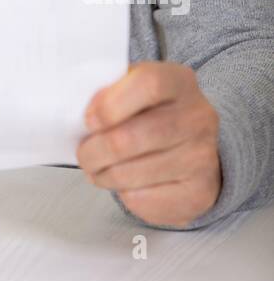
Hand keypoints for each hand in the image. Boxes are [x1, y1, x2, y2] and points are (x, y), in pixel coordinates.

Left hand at [76, 62, 221, 226]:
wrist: (192, 147)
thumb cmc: (151, 113)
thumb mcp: (134, 87)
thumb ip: (110, 90)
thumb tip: (79, 108)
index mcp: (179, 81)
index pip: (148, 83)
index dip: (110, 104)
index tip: (88, 120)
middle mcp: (198, 117)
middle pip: (132, 137)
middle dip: (94, 150)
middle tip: (83, 154)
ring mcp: (202, 157)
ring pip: (133, 173)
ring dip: (104, 174)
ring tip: (97, 168)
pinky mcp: (199, 193)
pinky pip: (144, 199)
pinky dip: (123, 194)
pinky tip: (124, 182)